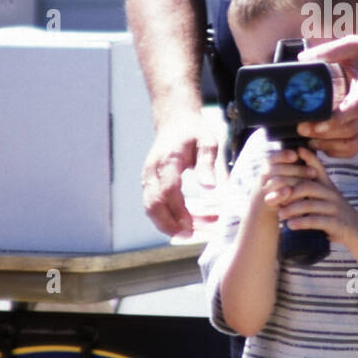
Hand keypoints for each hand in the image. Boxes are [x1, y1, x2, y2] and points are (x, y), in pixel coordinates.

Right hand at [140, 109, 221, 236]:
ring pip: (149, 208)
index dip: (178, 211)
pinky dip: (164, 218)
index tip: (192, 226)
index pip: (168, 190)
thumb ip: (208, 164)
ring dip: (165, 224)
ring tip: (186, 235)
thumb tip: (210, 187)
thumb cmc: (194, 131)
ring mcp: (148, 177)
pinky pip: (152, 205)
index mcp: (168, 160)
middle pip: (152, 204)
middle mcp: (153, 171)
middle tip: (189, 236)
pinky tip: (181, 225)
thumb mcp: (208, 141)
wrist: (175, 120)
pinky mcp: (149, 183)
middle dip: (169, 224)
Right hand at [259, 147, 310, 213]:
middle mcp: (263, 177)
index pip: (273, 158)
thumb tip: (305, 151)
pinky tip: (290, 192)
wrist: (260, 212)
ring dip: (294, 181)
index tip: (296, 155)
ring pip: (278, 181)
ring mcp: (263, 190)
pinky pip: (272, 197)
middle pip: (278, 169)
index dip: (283, 155)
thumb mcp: (280, 177)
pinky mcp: (266, 203)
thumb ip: (289, 167)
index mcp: (267, 168)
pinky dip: (281, 194)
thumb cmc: (276, 190)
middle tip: (314, 172)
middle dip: (297, 170)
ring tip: (309, 183)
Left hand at [272, 147, 357, 245]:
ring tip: (280, 215)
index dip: (308, 159)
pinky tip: (291, 225)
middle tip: (275, 199)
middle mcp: (332, 195)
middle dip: (289, 192)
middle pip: (308, 187)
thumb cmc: (337, 214)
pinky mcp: (336, 223)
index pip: (318, 169)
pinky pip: (316, 221)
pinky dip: (302, 222)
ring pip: (309, 205)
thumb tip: (294, 178)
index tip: (296, 151)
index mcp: (328, 187)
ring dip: (292, 209)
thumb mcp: (328, 196)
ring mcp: (334, 209)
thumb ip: (314, 186)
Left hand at [296, 37, 357, 157]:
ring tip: (308, 138)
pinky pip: (355, 147)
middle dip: (325, 132)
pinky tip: (321, 145)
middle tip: (302, 127)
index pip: (357, 106)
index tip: (318, 122)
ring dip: (329, 144)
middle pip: (351, 127)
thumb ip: (331, 51)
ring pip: (352, 141)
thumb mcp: (354, 45)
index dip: (338, 117)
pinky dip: (338, 152)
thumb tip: (303, 59)